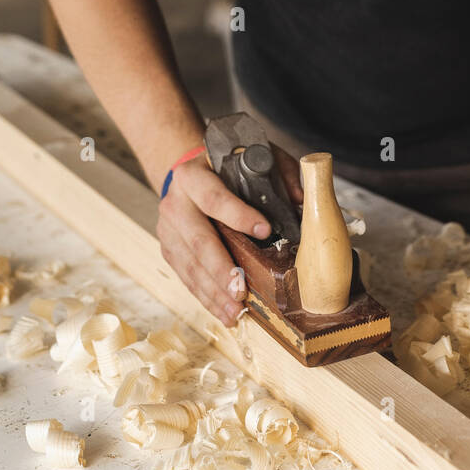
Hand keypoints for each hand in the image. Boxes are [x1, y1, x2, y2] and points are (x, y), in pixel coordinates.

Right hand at [156, 142, 301, 325]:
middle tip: (241, 291)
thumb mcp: (252, 158)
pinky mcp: (169, 249)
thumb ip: (278, 172)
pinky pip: (187, 277)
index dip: (238, 215)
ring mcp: (169, 229)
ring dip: (214, 292)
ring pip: (191, 265)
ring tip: (235, 311)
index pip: (214, 197)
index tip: (264, 230)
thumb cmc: (225, 168)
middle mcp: (175, 203)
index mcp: (192, 176)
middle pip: (198, 240)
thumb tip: (301, 200)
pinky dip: (206, 297)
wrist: (188, 175)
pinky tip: (223, 312)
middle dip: (221, 269)